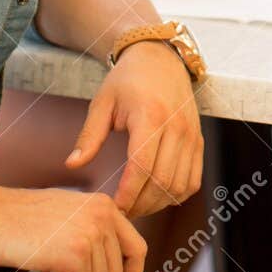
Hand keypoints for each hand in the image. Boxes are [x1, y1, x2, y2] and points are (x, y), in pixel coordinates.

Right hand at [0, 186, 146, 271]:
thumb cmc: (17, 218)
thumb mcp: (69, 216)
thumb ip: (95, 234)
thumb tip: (111, 268)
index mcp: (103, 206)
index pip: (136, 247)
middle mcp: (102, 216)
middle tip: (61, 265)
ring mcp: (91, 234)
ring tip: (50, 259)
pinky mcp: (76, 253)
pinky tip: (45, 264)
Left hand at [66, 40, 202, 217]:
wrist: (160, 59)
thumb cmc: (127, 80)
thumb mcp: (102, 102)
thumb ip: (89, 136)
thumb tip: (72, 164)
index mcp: (151, 116)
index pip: (142, 167)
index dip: (128, 194)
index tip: (115, 207)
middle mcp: (176, 127)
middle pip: (162, 181)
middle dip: (141, 204)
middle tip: (123, 212)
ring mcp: (191, 134)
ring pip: (179, 185)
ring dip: (158, 203)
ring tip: (138, 206)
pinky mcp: (198, 140)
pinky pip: (193, 180)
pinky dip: (177, 195)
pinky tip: (158, 196)